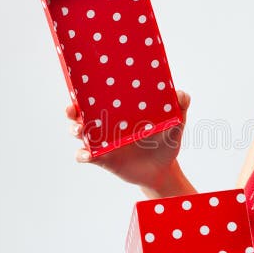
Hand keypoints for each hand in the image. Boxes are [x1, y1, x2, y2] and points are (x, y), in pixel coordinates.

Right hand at [65, 89, 190, 187]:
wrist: (164, 169)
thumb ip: (180, 107)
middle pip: (81, 113)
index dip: (85, 89)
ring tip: (80, 130)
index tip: (80, 83)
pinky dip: (83, 155)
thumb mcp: (175, 121)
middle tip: (72, 109)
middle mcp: (106, 124)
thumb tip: (181, 94)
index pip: (98, 96)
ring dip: (74, 129)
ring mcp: (102, 141)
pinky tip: (88, 154)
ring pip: (80, 133)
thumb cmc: (166, 140)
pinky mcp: (103, 159)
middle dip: (72, 110)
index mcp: (119, 110)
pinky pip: (86, 156)